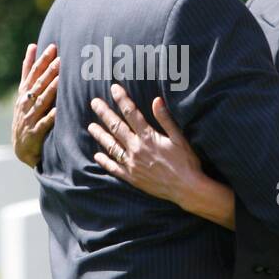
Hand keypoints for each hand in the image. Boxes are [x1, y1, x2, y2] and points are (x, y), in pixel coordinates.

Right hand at [11, 42, 58, 166]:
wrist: (21, 146)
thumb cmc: (26, 113)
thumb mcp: (24, 90)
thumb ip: (28, 69)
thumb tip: (32, 45)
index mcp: (24, 92)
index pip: (33, 73)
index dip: (42, 60)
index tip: (53, 47)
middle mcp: (26, 102)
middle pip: (38, 85)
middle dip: (49, 72)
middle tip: (60, 59)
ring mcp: (29, 117)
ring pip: (41, 101)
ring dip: (50, 91)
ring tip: (60, 80)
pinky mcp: (35, 132)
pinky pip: (44, 123)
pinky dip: (50, 117)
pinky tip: (58, 111)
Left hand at [89, 83, 202, 204]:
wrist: (187, 189)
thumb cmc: (187, 163)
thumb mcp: (179, 138)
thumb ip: (165, 119)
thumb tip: (156, 100)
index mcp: (148, 137)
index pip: (131, 113)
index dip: (122, 99)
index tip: (113, 88)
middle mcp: (137, 149)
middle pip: (116, 127)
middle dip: (105, 113)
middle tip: (94, 103)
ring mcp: (132, 164)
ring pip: (111, 147)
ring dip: (100, 135)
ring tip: (91, 126)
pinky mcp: (133, 178)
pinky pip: (114, 168)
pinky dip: (105, 162)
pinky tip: (97, 156)